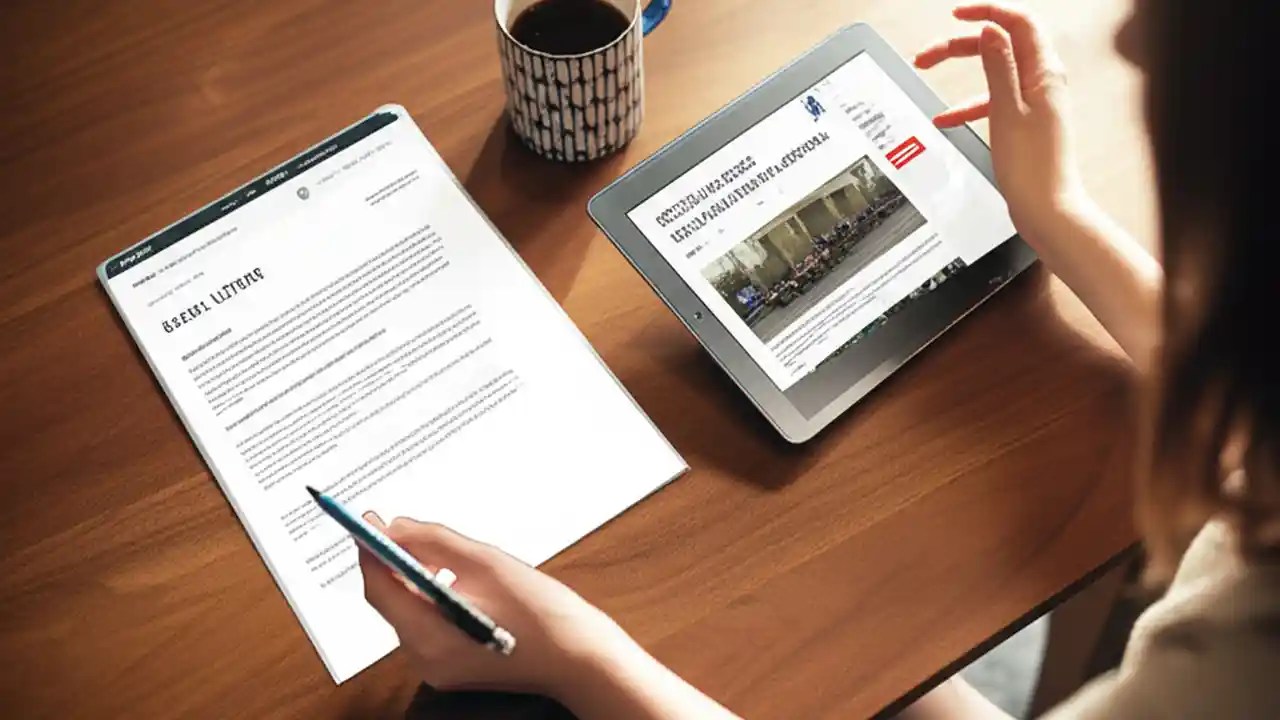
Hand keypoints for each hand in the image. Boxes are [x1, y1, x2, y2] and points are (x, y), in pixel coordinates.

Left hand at [359, 514, 637, 696]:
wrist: (579, 657)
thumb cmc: (543, 612)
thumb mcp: (486, 562)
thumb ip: (434, 542)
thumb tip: (395, 528)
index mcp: (429, 636)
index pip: (378, 588)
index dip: (369, 550)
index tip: (367, 520)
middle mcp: (425, 659)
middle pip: (390, 601)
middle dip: (391, 561)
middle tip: (396, 525)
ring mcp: (438, 667)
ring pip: (408, 611)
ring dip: (412, 578)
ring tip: (433, 549)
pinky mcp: (451, 666)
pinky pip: (426, 625)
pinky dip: (429, 597)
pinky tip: (449, 577)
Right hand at [915, 2, 1086, 235]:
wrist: (1047, 208)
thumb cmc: (1033, 167)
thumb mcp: (1007, 109)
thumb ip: (998, 66)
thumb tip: (991, 30)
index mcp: (1045, 72)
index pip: (1018, 23)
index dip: (988, 12)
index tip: (958, 15)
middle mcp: (1043, 81)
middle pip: (1001, 45)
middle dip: (962, 43)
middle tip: (930, 52)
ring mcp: (1034, 101)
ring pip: (993, 72)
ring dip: (961, 71)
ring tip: (928, 72)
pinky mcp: (1025, 120)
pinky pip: (993, 101)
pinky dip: (968, 104)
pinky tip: (947, 117)